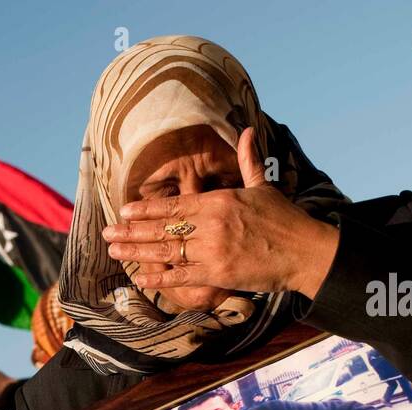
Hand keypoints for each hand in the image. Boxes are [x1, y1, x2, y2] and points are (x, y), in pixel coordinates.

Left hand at [102, 127, 338, 299]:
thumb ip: (247, 161)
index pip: (173, 204)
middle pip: (162, 228)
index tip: (123, 211)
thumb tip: (248, 130)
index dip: (145, 209)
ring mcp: (212, 250)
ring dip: (136, 252)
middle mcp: (211, 224)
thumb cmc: (285, 220)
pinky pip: (181, 276)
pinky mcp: (217, 275)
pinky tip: (139, 278)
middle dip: (131, 231)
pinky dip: (159, 278)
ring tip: (114, 252)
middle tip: (105, 234)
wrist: (306, 252)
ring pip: (166, 251)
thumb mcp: (264, 186)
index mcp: (218, 201)